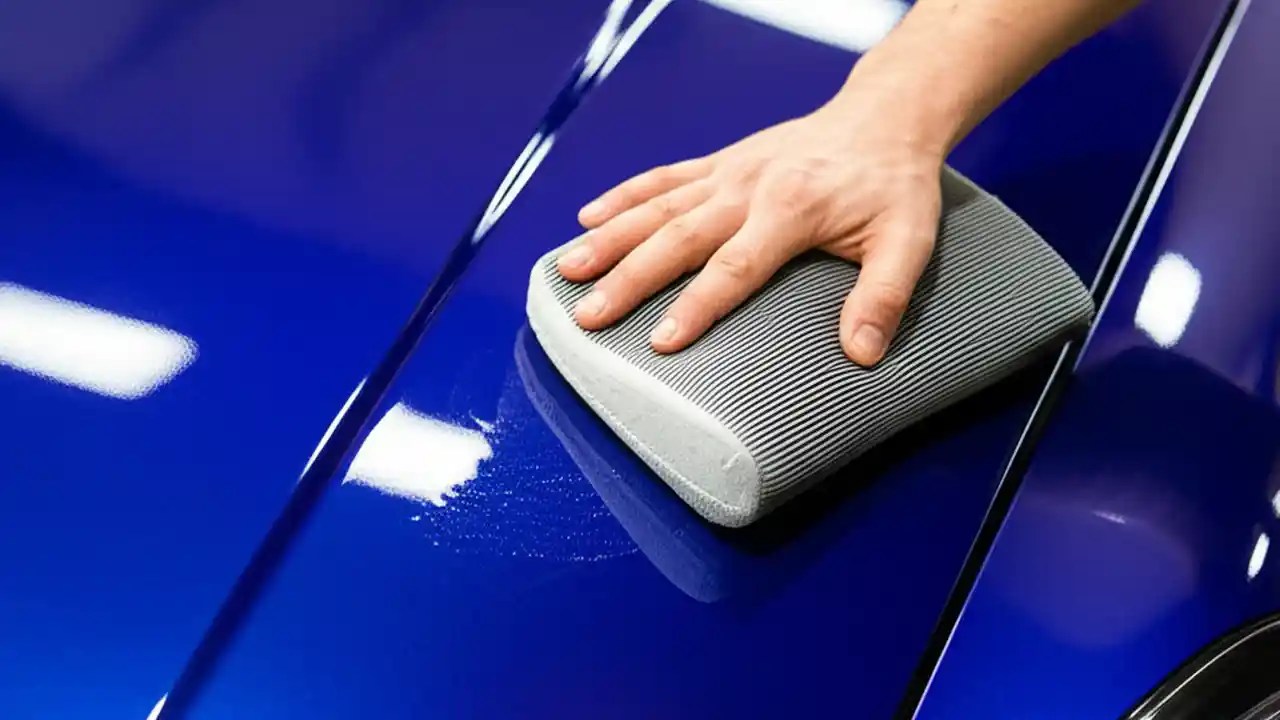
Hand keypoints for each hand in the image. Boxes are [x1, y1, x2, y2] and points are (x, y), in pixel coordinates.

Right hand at [557, 99, 942, 365]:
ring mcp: (729, 172)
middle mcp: (748, 187)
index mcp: (790, 209)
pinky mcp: (721, 162)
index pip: (733, 267)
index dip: (696, 306)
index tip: (661, 341)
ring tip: (569, 271)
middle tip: (589, 316)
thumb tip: (861, 354)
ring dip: (611, 240)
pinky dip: (624, 196)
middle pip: (677, 238)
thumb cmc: (895, 184)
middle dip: (629, 279)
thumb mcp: (909, 241)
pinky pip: (663, 178)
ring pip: (657, 207)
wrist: (885, 118)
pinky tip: (588, 218)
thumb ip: (883, 297)